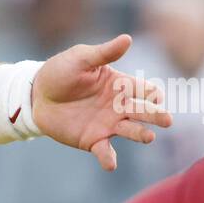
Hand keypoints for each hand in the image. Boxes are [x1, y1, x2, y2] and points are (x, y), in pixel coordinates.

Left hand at [32, 35, 171, 171]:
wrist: (37, 94)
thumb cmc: (61, 72)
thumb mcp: (81, 58)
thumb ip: (105, 53)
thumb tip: (128, 38)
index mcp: (120, 85)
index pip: (145, 90)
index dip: (153, 94)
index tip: (155, 97)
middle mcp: (119, 107)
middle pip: (145, 112)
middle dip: (157, 116)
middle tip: (167, 120)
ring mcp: (108, 125)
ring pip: (131, 131)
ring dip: (141, 134)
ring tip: (148, 137)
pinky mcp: (92, 140)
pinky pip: (105, 151)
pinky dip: (109, 158)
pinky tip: (110, 163)